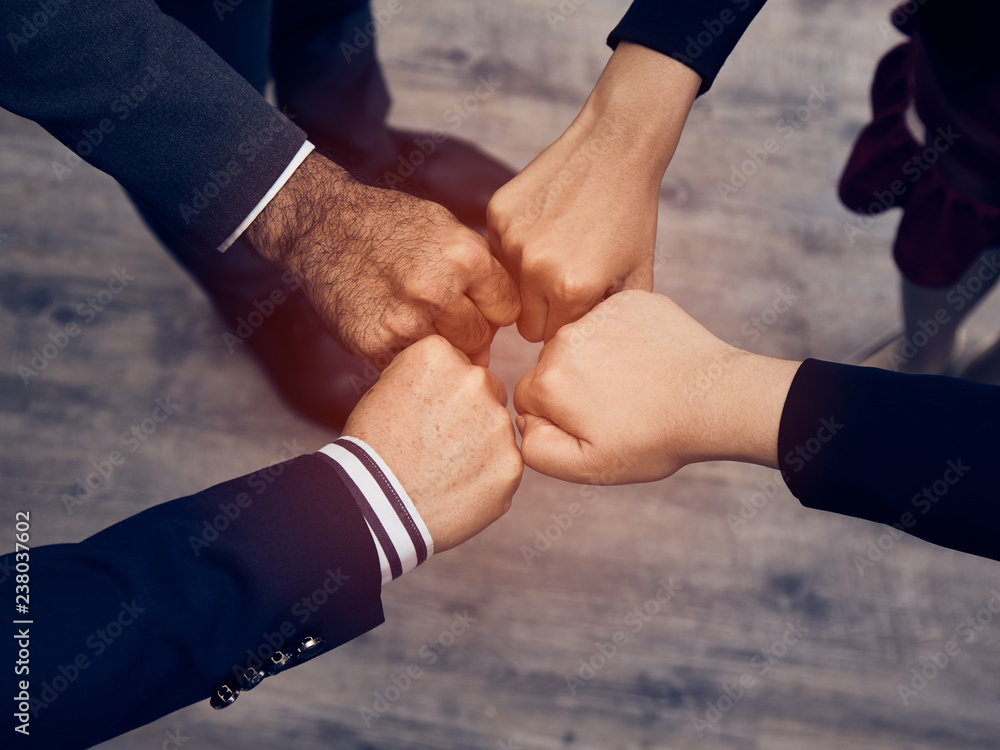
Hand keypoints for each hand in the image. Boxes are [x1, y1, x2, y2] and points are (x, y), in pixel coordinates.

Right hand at [247, 152, 519, 368]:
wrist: (323, 226)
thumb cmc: (390, 224)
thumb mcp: (447, 228)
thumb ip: (481, 269)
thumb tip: (510, 315)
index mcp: (466, 257)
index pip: (507, 310)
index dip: (492, 309)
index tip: (475, 304)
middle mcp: (439, 290)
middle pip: (481, 338)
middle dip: (469, 331)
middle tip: (443, 315)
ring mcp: (406, 320)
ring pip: (450, 356)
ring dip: (440, 346)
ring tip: (419, 321)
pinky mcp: (375, 342)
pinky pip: (411, 363)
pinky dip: (406, 354)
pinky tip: (392, 326)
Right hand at [343, 335, 521, 551]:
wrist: (375, 504)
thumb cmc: (372, 448)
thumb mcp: (386, 388)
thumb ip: (428, 375)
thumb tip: (450, 379)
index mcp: (441, 356)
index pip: (461, 366)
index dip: (445, 393)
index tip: (429, 414)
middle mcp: (476, 382)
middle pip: (487, 393)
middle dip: (471, 415)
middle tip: (439, 444)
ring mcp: (498, 425)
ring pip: (498, 431)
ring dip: (480, 446)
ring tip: (444, 469)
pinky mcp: (511, 465)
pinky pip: (504, 466)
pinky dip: (487, 478)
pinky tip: (457, 488)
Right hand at [487, 42, 699, 342]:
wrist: (616, 147)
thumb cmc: (631, 215)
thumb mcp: (637, 275)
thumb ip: (610, 322)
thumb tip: (588, 356)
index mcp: (572, 291)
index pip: (548, 338)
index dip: (563, 324)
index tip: (576, 305)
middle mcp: (536, 269)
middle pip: (523, 321)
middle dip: (541, 310)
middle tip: (564, 283)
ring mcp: (511, 240)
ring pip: (507, 287)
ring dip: (525, 279)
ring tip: (557, 249)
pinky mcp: (497, 214)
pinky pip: (497, 252)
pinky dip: (516, 246)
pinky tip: (544, 223)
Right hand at [513, 291, 800, 483]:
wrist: (717, 399)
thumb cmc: (653, 439)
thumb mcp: (587, 467)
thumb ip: (535, 450)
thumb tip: (523, 421)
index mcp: (548, 380)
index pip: (529, 398)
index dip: (560, 418)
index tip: (596, 425)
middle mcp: (564, 338)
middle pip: (552, 367)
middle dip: (576, 387)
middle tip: (619, 407)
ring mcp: (599, 314)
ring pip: (581, 341)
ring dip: (599, 359)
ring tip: (637, 384)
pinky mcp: (630, 300)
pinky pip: (611, 320)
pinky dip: (625, 338)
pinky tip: (650, 360)